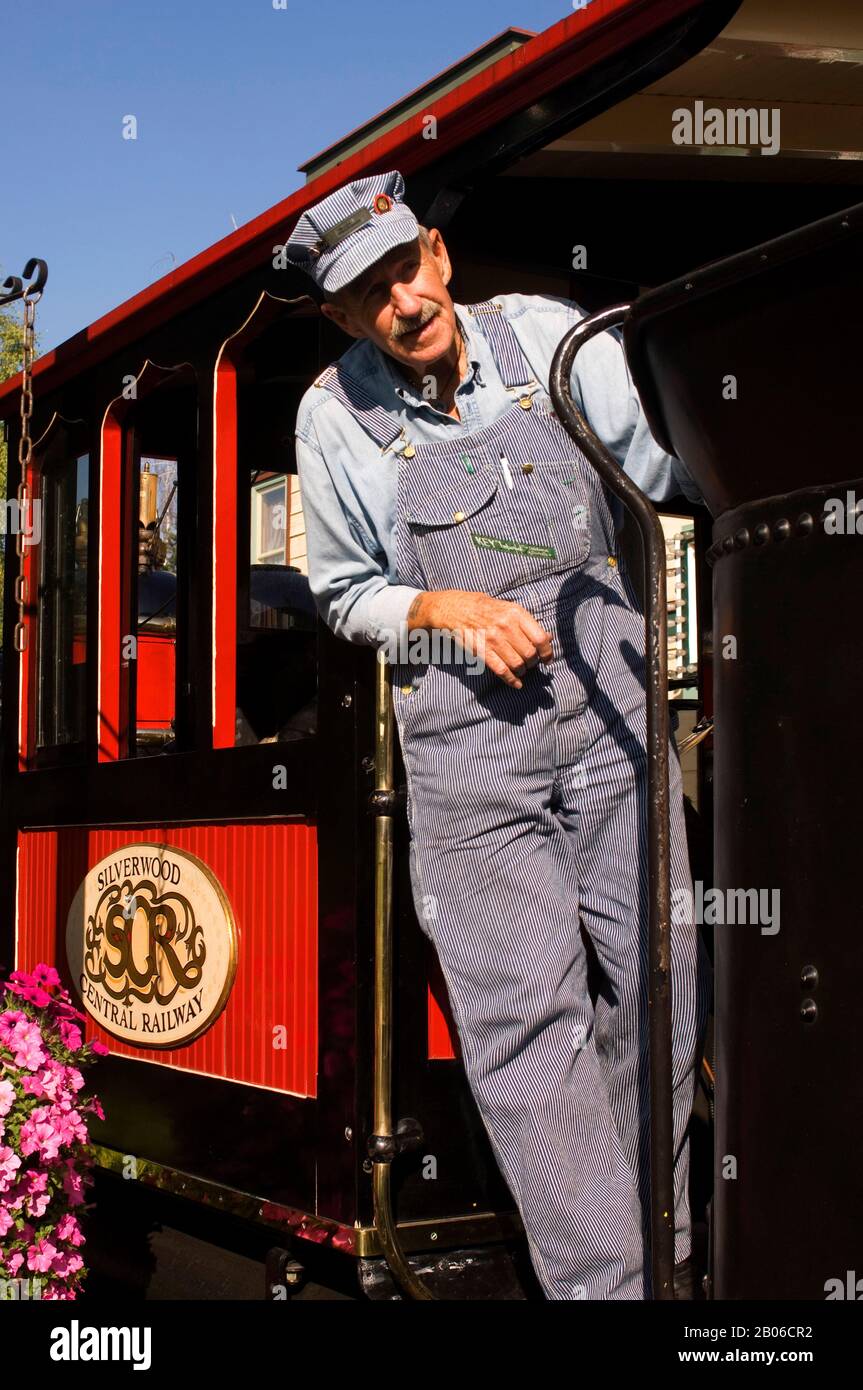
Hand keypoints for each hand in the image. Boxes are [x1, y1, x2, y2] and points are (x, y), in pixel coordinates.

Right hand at [407, 590, 552, 688]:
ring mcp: (493, 639)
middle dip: (533, 663)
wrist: (455, 609)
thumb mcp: (508, 608)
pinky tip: (516, 683)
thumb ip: (527, 623)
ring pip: (518, 664)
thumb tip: (547, 638)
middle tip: (531, 663)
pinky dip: (511, 680)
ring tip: (522, 669)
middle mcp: (506, 626)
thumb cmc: (485, 608)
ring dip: (523, 671)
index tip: (547, 659)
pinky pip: (502, 670)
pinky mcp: (482, 651)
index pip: (540, 638)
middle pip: (530, 654)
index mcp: (516, 613)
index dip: (547, 652)